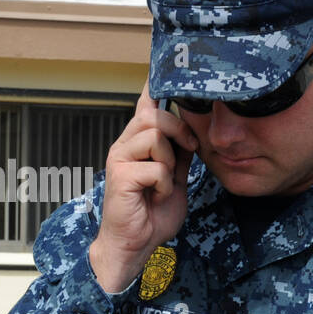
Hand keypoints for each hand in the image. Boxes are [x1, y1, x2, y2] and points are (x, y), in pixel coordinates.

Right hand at [89, 82, 199, 293]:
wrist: (136, 244)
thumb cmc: (152, 214)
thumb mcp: (175, 179)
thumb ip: (180, 155)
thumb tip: (193, 132)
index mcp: (137, 144)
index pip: (144, 106)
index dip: (153, 88)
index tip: (160, 69)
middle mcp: (124, 145)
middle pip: (152, 114)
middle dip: (178, 129)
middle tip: (189, 149)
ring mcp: (119, 159)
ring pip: (153, 136)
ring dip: (169, 161)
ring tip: (165, 182)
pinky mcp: (120, 176)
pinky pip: (154, 167)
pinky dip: (164, 183)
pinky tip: (157, 195)